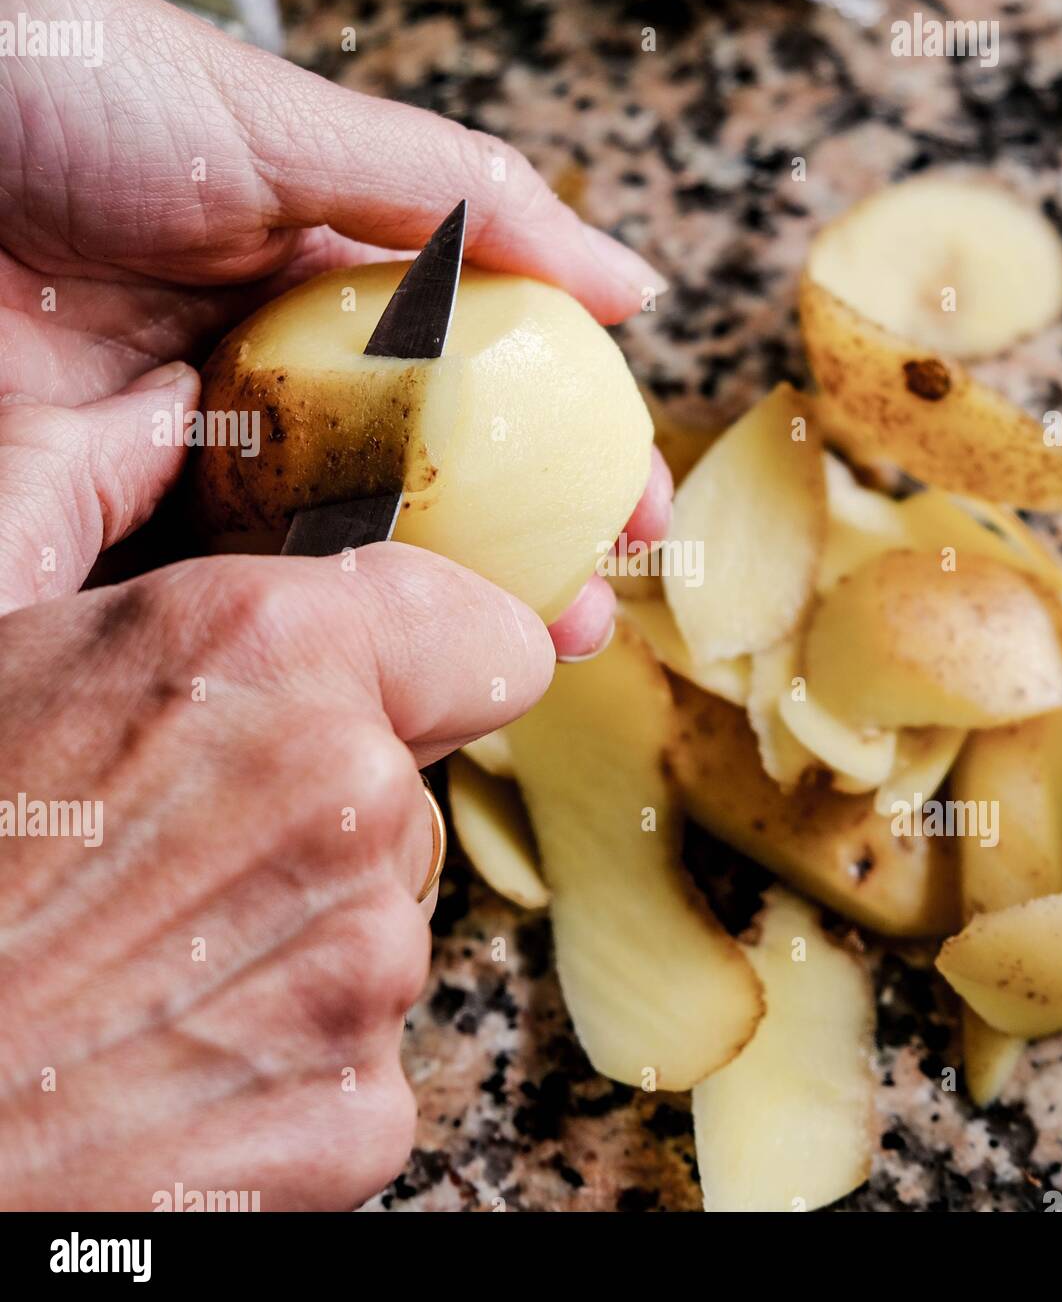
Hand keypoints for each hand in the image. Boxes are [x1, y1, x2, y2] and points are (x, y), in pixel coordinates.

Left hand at [0, 0, 671, 656]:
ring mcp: (185, 460)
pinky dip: (310, 630)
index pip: (478, 388)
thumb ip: (462, 199)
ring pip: (339, 558)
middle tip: (597, 614)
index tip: (638, 508)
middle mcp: (265, 384)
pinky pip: (220, 587)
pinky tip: (390, 660)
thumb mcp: (281, 129)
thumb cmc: (60, 97)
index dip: (569, 451)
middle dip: (527, 561)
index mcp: (317, 290)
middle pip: (424, 492)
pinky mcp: (97, 521)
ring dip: (441, 615)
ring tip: (532, 658)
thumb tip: (632, 283)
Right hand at [0, 364, 554, 1209]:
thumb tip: (212, 477)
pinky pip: (360, 1054)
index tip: (396, 695)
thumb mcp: (8, 637)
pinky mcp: (356, 1111)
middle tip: (168, 858)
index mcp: (267, 648)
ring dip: (295, 938)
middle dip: (319, 815)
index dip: (437, 668)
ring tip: (143, 963)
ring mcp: (363, 964)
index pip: (486, 640)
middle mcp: (346, 793)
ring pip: (381, 923)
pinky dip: (285, 1062)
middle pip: (409, 793)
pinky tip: (165, 1055)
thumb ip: (150, 550)